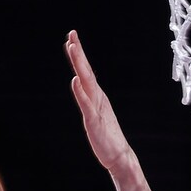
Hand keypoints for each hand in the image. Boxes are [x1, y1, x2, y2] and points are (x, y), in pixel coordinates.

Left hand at [66, 31, 132, 172]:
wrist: (119, 157)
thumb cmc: (107, 138)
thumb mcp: (96, 116)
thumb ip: (90, 103)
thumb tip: (85, 90)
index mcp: (97, 97)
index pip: (86, 72)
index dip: (79, 55)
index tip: (72, 38)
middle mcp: (97, 98)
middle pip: (86, 71)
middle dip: (78, 52)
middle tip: (72, 33)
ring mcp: (96, 108)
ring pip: (86, 82)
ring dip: (79, 64)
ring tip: (72, 48)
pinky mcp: (94, 122)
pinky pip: (86, 104)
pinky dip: (80, 92)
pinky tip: (75, 81)